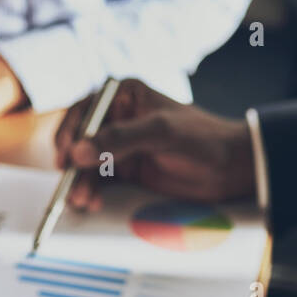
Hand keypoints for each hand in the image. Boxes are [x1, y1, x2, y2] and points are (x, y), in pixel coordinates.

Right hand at [53, 78, 255, 209]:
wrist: (231, 168)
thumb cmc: (202, 138)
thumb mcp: (161, 132)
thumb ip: (120, 139)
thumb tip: (78, 151)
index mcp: (124, 94)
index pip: (86, 109)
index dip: (70, 131)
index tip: (66, 155)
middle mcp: (117, 116)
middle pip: (79, 137)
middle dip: (73, 162)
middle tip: (69, 184)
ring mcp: (119, 145)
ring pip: (86, 161)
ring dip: (80, 180)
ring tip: (81, 200)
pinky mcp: (124, 169)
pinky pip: (97, 179)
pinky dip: (90, 190)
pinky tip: (91, 202)